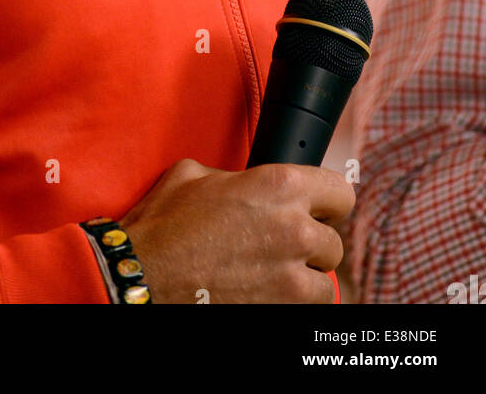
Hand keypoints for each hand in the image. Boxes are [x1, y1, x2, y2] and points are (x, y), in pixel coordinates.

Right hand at [118, 158, 354, 303]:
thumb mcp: (197, 175)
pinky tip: (265, 291)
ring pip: (326, 281)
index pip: (341, 192)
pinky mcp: (282, 311)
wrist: (143, 274)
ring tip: (272, 272)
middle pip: (334, 242)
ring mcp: (291, 278)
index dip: (327, 201)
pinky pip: (308, 308)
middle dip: (310, 242)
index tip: (316, 208)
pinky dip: (291, 302)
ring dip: (304, 277)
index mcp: (280, 186)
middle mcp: (295, 230)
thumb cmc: (164, 224)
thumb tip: (248, 185)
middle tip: (280, 243)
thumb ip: (238, 177)